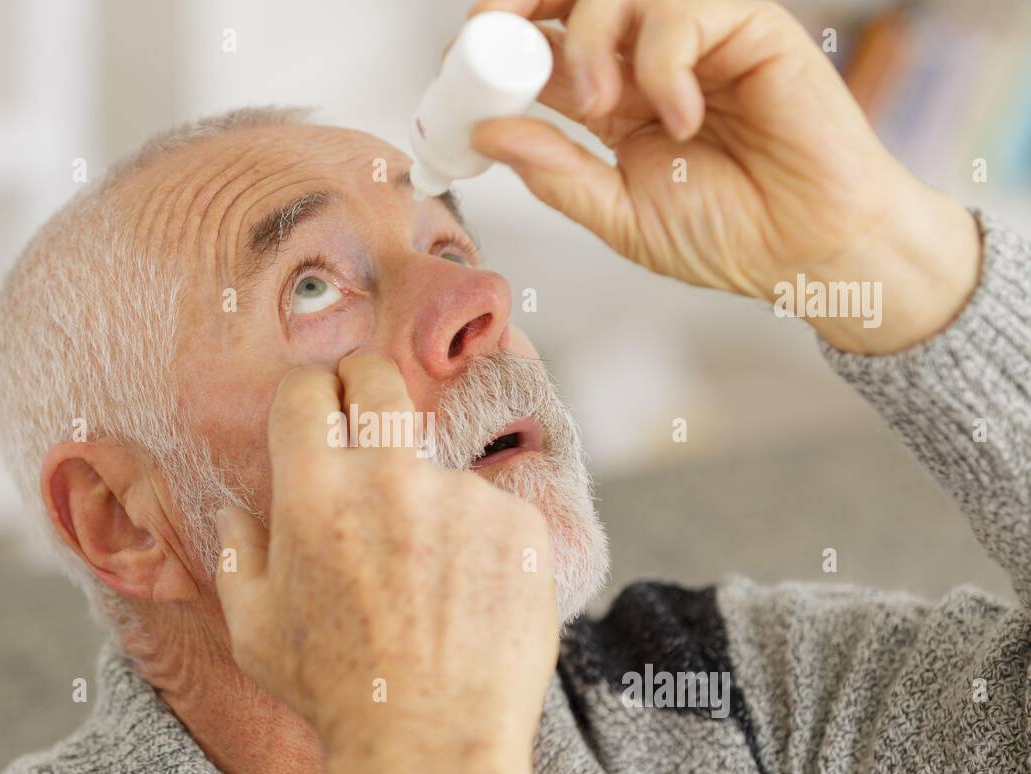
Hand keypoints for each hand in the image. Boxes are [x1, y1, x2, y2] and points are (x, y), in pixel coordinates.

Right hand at [214, 351, 558, 773]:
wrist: (430, 744)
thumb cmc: (333, 692)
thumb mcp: (253, 630)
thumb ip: (235, 555)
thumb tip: (236, 512)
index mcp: (313, 492)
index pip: (307, 389)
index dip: (310, 389)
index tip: (318, 400)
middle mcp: (388, 475)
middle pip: (379, 379)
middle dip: (365, 383)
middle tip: (366, 413)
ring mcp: (461, 494)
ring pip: (436, 468)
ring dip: (427, 502)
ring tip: (427, 585)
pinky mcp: (518, 520)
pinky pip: (490, 509)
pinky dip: (479, 541)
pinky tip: (469, 599)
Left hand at [469, 0, 981, 353]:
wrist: (810, 255)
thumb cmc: (730, 235)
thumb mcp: (620, 215)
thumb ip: (557, 173)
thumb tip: (488, 134)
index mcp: (613, 98)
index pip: (541, 48)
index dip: (495, 44)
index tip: (456, 65)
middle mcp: (648, 58)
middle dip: (521, 0)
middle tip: (490, 32)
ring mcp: (700, 37)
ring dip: (590, 38)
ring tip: (600, 106)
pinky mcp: (752, 26)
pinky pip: (685, 10)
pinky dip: (665, 61)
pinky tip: (682, 118)